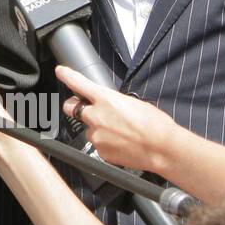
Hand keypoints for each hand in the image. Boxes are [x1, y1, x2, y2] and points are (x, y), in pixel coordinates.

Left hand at [55, 65, 177, 173]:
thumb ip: (114, 102)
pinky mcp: (100, 152)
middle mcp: (95, 116)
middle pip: (71, 108)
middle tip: (91, 111)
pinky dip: (107, 144)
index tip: (61, 72)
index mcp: (105, 99)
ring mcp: (96, 135)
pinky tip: (122, 144)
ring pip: (89, 129)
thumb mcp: (133, 103)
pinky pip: (99, 145)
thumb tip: (109, 105)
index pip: (78, 83)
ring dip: (98, 129)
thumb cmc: (155, 125)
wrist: (163, 149)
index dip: (66, 75)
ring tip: (121, 134)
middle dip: (77, 107)